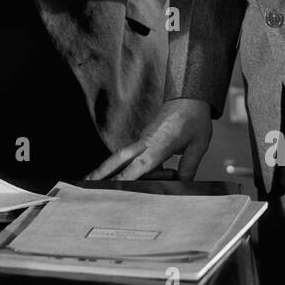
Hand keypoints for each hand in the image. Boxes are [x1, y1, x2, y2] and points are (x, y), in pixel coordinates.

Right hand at [85, 99, 212, 181]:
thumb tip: (182, 185)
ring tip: (93, 180)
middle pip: (119, 158)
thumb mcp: (198, 145)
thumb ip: (188, 167)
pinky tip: (131, 174)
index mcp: (159, 144)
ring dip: (109, 168)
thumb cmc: (194, 117)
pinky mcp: (145, 137)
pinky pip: (133, 154)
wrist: (189, 94)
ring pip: (123, 156)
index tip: (112, 189)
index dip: (125, 179)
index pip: (139, 165)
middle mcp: (146, 141)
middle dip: (102, 171)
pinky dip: (127, 165)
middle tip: (86, 182)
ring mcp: (143, 138)